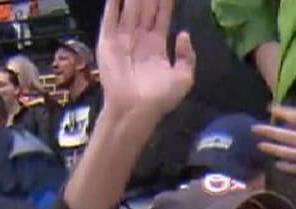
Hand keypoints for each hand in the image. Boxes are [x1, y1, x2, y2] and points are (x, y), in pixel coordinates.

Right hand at [94, 0, 195, 122]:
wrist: (136, 109)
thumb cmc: (160, 97)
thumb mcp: (183, 78)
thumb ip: (187, 56)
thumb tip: (183, 34)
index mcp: (156, 46)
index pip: (161, 16)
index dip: (165, 2)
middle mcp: (140, 39)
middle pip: (145, 9)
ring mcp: (123, 39)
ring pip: (129, 9)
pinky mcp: (108, 42)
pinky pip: (110, 18)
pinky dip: (112, 4)